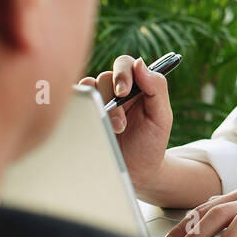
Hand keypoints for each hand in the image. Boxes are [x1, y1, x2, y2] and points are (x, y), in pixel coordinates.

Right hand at [81, 55, 171, 192]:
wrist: (136, 172)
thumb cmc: (151, 144)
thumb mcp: (162, 117)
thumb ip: (156, 88)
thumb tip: (141, 64)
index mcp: (137, 86)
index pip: (125, 65)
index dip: (122, 73)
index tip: (124, 92)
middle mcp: (115, 91)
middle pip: (104, 77)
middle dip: (112, 99)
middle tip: (121, 123)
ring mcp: (97, 103)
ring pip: (88, 89)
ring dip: (99, 107)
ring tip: (113, 130)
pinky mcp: (83, 115)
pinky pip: (74, 103)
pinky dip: (80, 108)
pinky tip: (90, 123)